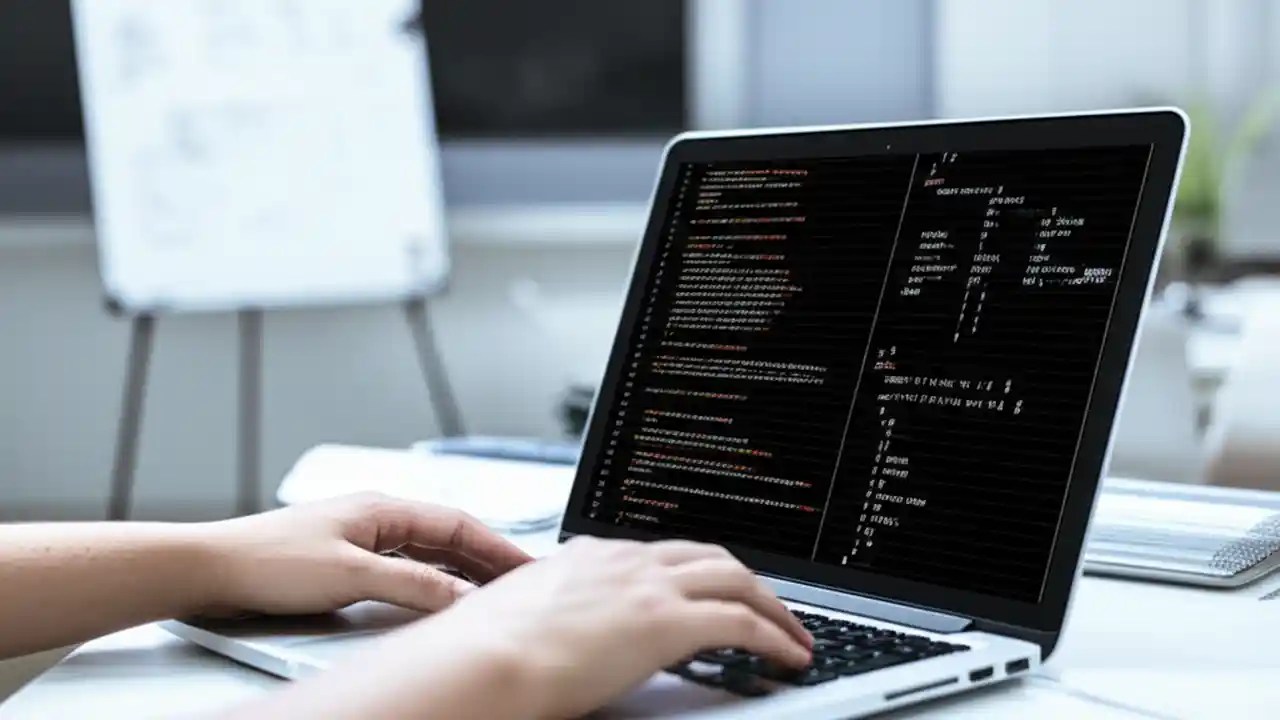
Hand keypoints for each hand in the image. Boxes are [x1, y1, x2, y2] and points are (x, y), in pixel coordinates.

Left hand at [195, 493, 533, 616]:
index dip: (498, 547)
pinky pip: (405, 568)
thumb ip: (413, 585)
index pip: (458, 524)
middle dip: (487, 559)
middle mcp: (376, 518)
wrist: (211, 569)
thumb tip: (462, 597)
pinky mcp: (345, 562)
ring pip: (427, 553)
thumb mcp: (352, 575)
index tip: (528, 568)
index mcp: (383, 509)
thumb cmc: (269, 561)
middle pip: (448, 537)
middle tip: (521, 583)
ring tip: (490, 594)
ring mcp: (361, 539)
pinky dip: (431, 582)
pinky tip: (438, 598)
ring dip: (460, 572)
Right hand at [385, 536, 813, 718]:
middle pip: (709, 557)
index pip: (662, 554)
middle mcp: (625, 560)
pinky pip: (742, 622)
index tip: (711, 589)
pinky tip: (787, 654)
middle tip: (769, 606)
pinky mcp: (666, 621)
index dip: (696, 572)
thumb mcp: (526, 616)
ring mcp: (648, 585)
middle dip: (747, 580)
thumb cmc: (486, 649)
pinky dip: (774, 636)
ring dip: (772, 606)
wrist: (481, 660)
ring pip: (736, 579)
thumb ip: (556, 615)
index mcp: (590, 555)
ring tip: (791, 632)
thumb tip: (558, 638)